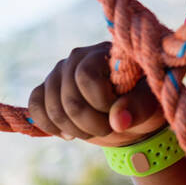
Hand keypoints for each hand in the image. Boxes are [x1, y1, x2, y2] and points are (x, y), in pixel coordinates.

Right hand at [27, 42, 167, 147]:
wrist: (128, 114)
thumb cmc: (144, 102)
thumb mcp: (150, 104)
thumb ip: (137, 108)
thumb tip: (118, 120)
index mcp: (104, 52)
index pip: (86, 78)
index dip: (101, 103)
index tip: (119, 114)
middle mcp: (77, 56)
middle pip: (69, 97)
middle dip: (89, 123)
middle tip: (108, 128)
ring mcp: (59, 72)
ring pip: (51, 105)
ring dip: (73, 129)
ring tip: (92, 130)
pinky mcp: (47, 88)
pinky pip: (35, 104)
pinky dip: (49, 124)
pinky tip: (69, 132)